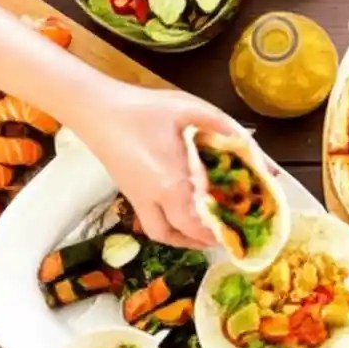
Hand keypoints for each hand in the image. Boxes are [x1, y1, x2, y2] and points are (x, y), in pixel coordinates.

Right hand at [75, 84, 242, 248]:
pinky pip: (150, 223)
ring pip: (161, 234)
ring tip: (206, 233)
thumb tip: (252, 147)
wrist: (96, 109)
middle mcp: (153, 198)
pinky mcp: (129, 194)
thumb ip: (223, 127)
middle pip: (179, 234)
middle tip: (227, 233)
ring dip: (184, 239)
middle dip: (204, 239)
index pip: (196, 222)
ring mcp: (137, 199)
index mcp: (170, 181)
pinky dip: (170, 229)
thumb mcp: (188, 109)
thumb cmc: (143, 108)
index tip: (238, 231)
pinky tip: (184, 216)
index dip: (217, 232)